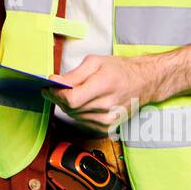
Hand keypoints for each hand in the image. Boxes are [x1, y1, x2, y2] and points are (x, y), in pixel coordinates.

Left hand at [43, 53, 160, 135]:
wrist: (142, 83)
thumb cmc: (119, 70)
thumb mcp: (95, 62)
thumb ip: (73, 74)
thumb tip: (55, 82)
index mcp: (104, 86)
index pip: (71, 99)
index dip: (56, 94)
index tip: (48, 87)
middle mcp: (107, 106)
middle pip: (70, 108)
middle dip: (59, 98)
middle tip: (56, 88)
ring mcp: (107, 119)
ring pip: (74, 116)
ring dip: (68, 105)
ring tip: (74, 93)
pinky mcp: (106, 127)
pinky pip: (82, 122)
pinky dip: (77, 112)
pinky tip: (84, 102)